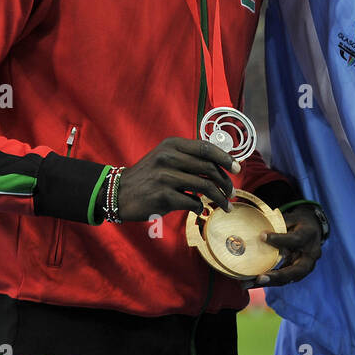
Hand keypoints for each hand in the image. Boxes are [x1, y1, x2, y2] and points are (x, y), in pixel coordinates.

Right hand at [115, 137, 238, 221]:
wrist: (118, 193)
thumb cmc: (147, 176)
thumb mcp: (165, 158)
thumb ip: (188, 158)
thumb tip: (221, 166)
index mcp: (172, 145)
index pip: (206, 148)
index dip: (225, 158)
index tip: (237, 168)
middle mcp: (169, 157)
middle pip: (209, 168)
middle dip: (225, 182)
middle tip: (231, 192)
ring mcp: (165, 176)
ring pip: (205, 186)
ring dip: (219, 198)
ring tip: (225, 206)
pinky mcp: (162, 196)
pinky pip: (192, 202)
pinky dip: (200, 207)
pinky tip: (200, 210)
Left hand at [258, 206, 323, 286]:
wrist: (313, 230)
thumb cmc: (298, 222)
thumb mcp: (291, 218)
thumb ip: (278, 225)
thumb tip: (257, 230)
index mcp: (309, 235)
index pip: (296, 239)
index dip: (280, 239)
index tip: (262, 236)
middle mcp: (311, 254)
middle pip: (297, 269)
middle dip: (278, 275)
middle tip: (260, 278)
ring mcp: (307, 266)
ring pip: (289, 278)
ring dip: (270, 282)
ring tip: (250, 283)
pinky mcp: (298, 273)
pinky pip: (284, 280)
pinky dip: (269, 282)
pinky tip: (253, 283)